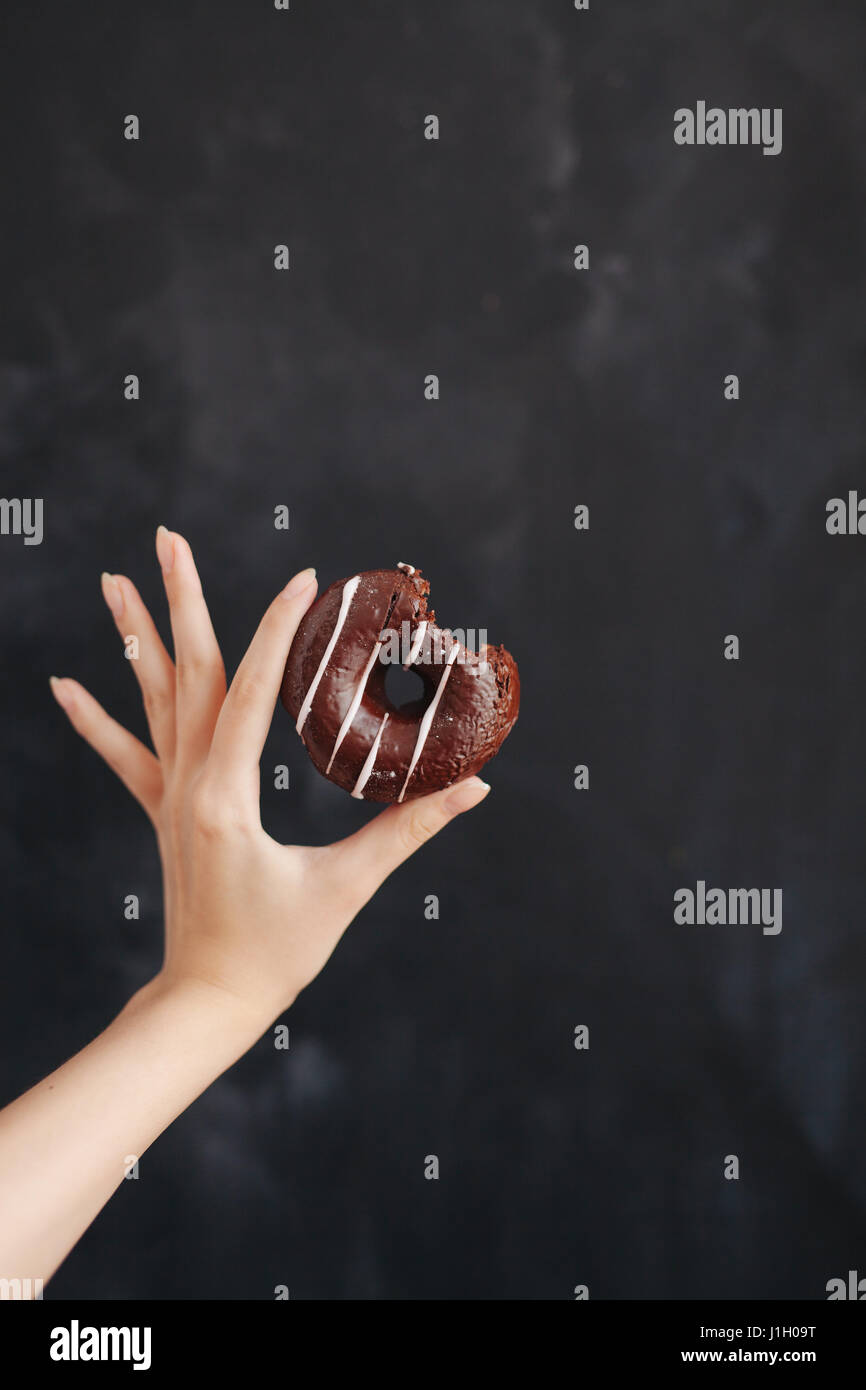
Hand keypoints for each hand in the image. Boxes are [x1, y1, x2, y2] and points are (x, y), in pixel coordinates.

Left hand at [49, 528, 489, 1030]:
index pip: (251, 691)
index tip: (303, 579)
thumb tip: (472, 789)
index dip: (277, 630)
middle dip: (179, 600)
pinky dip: (95, 718)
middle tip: (165, 538)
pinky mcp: (166, 812)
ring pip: (152, 699)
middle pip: (187, 673)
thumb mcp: (346, 887)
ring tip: (115, 579)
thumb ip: (408, 830)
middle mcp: (189, 785)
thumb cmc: (275, 952)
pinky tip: (64, 684)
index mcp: (227, 797)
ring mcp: (170, 796)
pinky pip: (126, 754)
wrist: (208, 1001)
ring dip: (136, 636)